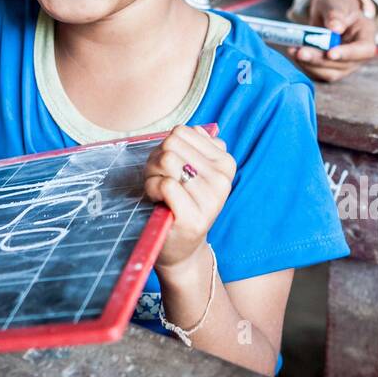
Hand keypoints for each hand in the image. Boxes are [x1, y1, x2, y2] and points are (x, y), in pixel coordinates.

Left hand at [143, 125, 235, 269]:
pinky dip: (152, 189)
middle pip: (171, 144)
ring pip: (167, 161)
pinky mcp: (193, 217)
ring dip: (152, 174)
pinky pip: (165, 184)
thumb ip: (196, 146)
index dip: (166, 147)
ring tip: (160, 191)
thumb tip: (197, 129)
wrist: (181, 247)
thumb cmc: (181, 202)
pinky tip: (159, 202)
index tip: (171, 167)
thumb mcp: (193, 170)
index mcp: (225, 163)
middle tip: (161, 180)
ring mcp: (210, 199)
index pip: (182, 132)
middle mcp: (222, 180)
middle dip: (156, 159)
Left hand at [289, 0, 375, 81]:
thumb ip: (336, 14)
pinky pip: (317, 72)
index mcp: (366, 37)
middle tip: (301, 52)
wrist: (331, 14)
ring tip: (293, 51)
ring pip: (328, 73)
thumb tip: (335, 28)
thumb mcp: (337, 3)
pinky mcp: (329, 69)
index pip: (363, 51)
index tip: (330, 53)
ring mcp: (344, 65)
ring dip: (309, 64)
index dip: (347, 54)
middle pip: (342, 65)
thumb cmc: (339, 7)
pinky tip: (293, 52)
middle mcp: (357, 56)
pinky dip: (304, 64)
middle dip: (319, 60)